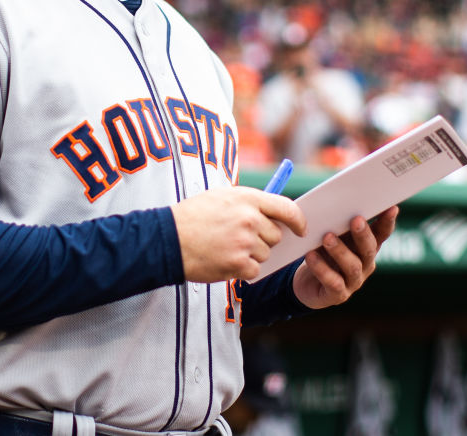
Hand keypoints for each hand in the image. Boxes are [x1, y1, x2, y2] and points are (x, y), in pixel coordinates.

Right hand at [171, 187, 306, 282]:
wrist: (167, 239)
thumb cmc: (191, 217)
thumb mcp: (220, 197)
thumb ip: (248, 203)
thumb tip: (273, 215)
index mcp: (247, 199)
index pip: (287, 209)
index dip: (298, 221)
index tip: (299, 229)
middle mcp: (250, 219)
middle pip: (276, 236)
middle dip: (262, 240)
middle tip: (238, 238)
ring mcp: (245, 242)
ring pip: (265, 254)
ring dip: (250, 255)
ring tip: (225, 247)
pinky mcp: (239, 263)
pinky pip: (254, 269)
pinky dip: (242, 269)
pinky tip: (223, 259)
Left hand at [292, 206, 398, 308]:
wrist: (305, 285)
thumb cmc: (321, 254)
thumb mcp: (330, 237)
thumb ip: (335, 223)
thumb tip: (333, 200)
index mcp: (365, 248)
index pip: (381, 235)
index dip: (387, 223)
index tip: (391, 207)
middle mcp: (364, 265)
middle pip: (369, 250)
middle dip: (363, 234)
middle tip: (356, 220)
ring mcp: (353, 282)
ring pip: (352, 266)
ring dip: (340, 250)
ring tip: (327, 237)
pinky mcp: (337, 295)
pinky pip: (333, 282)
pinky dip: (322, 269)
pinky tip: (311, 256)